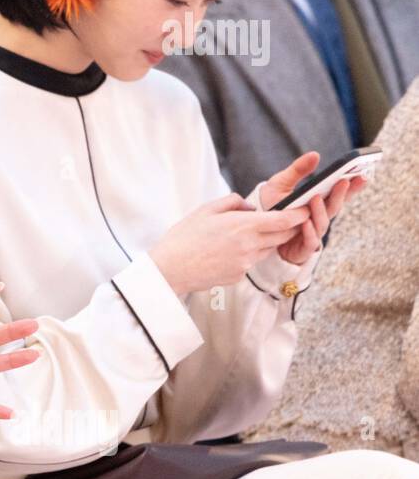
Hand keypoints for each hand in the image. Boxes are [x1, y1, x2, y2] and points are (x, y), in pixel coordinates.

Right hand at [149, 193, 308, 295]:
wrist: (170, 269)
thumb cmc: (183, 237)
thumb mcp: (205, 210)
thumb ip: (232, 202)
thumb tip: (248, 206)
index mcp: (244, 226)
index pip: (286, 220)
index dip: (301, 213)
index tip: (307, 207)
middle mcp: (250, 246)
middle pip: (284, 235)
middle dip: (291, 226)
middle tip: (289, 218)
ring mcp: (246, 263)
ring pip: (269, 248)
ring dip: (268, 239)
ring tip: (249, 233)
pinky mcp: (239, 276)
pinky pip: (252, 261)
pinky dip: (249, 253)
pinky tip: (228, 250)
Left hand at [257, 152, 366, 264]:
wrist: (257, 231)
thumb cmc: (273, 206)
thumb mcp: (281, 184)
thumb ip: (297, 170)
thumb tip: (316, 154)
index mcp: (319, 202)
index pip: (340, 194)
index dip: (352, 186)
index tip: (362, 174)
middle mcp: (319, 218)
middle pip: (335, 206)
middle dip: (341, 194)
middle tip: (344, 181)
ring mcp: (312, 233)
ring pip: (323, 222)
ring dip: (321, 210)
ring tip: (316, 197)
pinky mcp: (302, 247)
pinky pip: (309, 240)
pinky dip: (309, 232)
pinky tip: (306, 222)